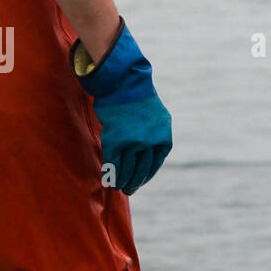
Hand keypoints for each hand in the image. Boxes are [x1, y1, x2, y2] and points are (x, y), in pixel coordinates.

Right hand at [71, 18, 171, 194]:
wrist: (123, 81)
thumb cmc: (135, 96)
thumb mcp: (153, 116)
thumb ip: (151, 134)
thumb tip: (143, 152)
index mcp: (163, 136)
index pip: (155, 163)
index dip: (146, 175)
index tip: (140, 181)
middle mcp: (150, 142)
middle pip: (142, 169)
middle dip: (135, 182)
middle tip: (129, 189)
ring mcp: (133, 143)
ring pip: (127, 169)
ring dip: (122, 181)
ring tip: (118, 187)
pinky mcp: (116, 141)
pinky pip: (113, 163)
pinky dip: (110, 172)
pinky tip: (107, 178)